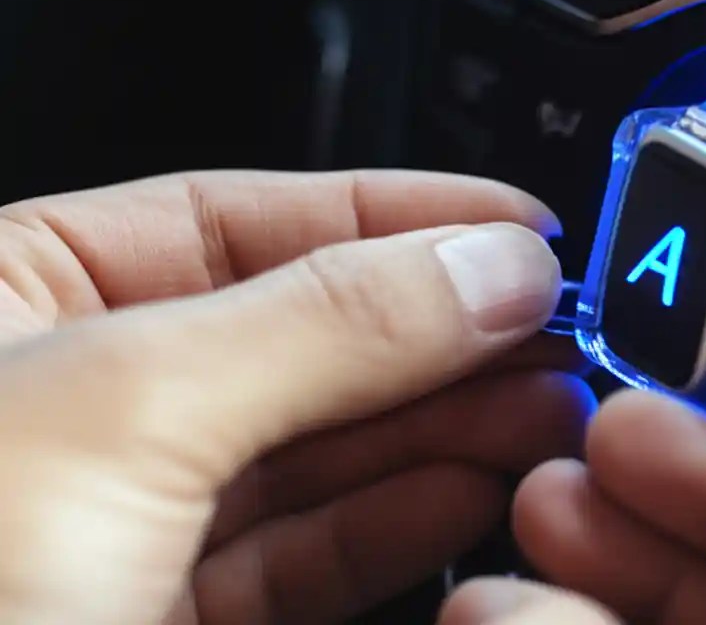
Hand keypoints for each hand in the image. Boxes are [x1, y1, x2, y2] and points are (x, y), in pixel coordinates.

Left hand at [0, 170, 594, 623]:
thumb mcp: (124, 415)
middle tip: (559, 323)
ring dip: (449, 422)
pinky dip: (407, 516)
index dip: (394, 213)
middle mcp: (77, 403)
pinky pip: (315, 549)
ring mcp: (127, 521)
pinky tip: (477, 482)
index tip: (515, 226)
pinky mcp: (169, 621)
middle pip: (305, 329)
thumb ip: (326, 322)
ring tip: (549, 403)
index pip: (241, 217)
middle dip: (441, 327)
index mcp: (14, 299)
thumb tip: (486, 262)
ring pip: (325, 445)